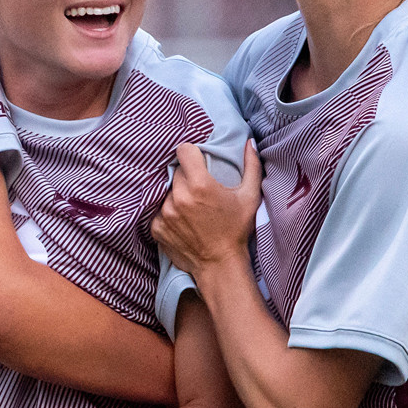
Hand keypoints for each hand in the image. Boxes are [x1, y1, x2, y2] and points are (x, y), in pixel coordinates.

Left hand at [152, 141, 261, 275]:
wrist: (220, 265)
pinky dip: (168, 212)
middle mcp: (179, 197)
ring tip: (191, 206)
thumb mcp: (249, 197)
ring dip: (176, 194)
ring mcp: (165, 213)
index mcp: (200, 185)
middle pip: (175, 171)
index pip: (183, 150)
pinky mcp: (156, 227)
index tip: (197, 161)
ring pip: (166, 190)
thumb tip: (250, 143)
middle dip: (186, 176)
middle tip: (198, 189)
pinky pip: (158, 209)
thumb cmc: (236, 230)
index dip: (191, 153)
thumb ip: (252, 166)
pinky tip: (182, 220)